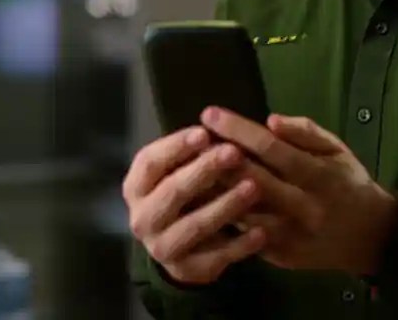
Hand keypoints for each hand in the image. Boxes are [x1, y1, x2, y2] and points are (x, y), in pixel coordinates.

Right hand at [122, 126, 266, 284]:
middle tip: (235, 152)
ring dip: (225, 206)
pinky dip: (240, 245)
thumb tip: (218, 127)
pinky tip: (262, 232)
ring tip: (254, 187)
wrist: (177, 246)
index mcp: (136, 188)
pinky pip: (216, 258)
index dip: (176, 147)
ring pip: (195, 226)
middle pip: (172, 192)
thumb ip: (191, 153)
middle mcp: (142, 219)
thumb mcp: (177, 170)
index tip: (205, 132)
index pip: (150, 163)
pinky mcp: (186, 270)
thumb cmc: (182, 193)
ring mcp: (162, 248)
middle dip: (205, 171)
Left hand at [202, 107, 397, 275]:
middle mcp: (304, 208)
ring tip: (188, 168)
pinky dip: (222, 217)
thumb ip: (306, 133)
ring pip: (242, 212)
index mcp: (320, 176)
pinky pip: (243, 235)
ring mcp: (290, 236)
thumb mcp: (337, 150)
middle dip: (218, 158)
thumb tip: (270, 120)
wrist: (369, 237)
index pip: (272, 149)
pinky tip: (201, 200)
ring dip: (213, 190)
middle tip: (191, 140)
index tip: (210, 113)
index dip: (239, 130)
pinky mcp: (279, 256)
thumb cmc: (347, 183)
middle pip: (252, 181)